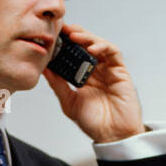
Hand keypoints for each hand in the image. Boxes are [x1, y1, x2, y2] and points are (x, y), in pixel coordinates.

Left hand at [43, 24, 145, 143]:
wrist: (112, 136)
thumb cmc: (93, 123)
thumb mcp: (69, 102)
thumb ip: (58, 85)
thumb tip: (44, 69)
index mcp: (82, 76)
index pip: (72, 54)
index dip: (64, 43)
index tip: (52, 35)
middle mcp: (95, 70)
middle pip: (85, 45)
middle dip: (75, 34)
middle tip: (63, 29)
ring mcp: (108, 70)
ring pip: (99, 45)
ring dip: (87, 38)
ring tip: (75, 36)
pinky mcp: (120, 71)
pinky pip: (113, 53)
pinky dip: (103, 47)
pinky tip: (92, 48)